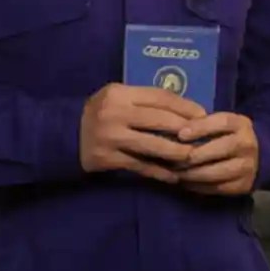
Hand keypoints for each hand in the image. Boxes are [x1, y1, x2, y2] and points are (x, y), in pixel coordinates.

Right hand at [80, 83, 207, 183]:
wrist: (66, 134)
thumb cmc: (101, 113)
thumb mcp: (118, 98)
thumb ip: (144, 101)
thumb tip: (184, 109)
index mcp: (120, 93)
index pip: (159, 97)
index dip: (184, 106)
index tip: (203, 114)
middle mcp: (115, 113)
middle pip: (159, 120)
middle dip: (185, 129)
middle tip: (203, 137)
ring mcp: (111, 137)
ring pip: (152, 145)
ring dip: (176, 153)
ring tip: (192, 158)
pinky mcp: (108, 158)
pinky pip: (140, 166)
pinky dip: (159, 172)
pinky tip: (173, 177)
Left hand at [175, 112, 258, 194]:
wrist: (260, 155)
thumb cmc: (231, 135)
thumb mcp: (223, 123)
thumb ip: (203, 123)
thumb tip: (178, 131)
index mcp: (240, 124)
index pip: (220, 123)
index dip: (199, 128)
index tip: (180, 135)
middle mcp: (246, 144)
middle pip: (215, 150)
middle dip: (190, 156)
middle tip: (171, 159)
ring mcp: (247, 166)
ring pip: (214, 173)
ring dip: (191, 174)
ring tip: (176, 173)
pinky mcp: (243, 185)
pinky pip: (216, 188)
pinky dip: (198, 186)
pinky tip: (186, 182)